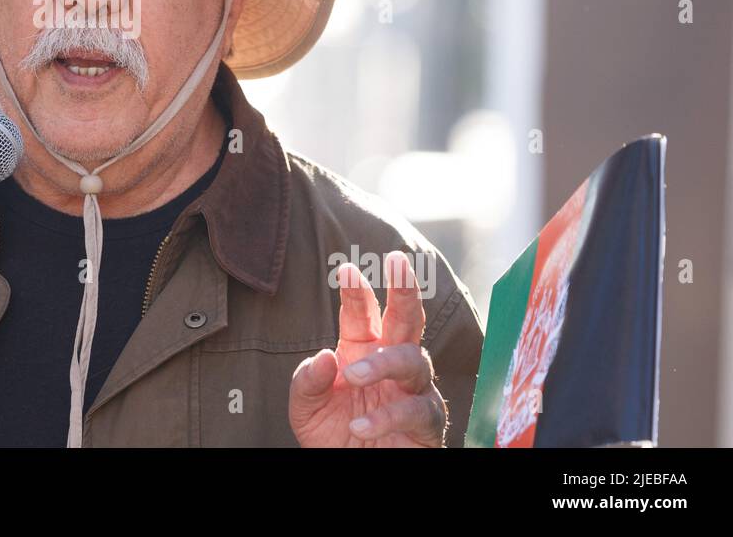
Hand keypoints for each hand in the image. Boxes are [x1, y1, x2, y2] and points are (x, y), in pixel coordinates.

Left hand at [289, 251, 446, 446]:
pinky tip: (360, 424)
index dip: (355, 290)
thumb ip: (308, 382)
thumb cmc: (331, 434)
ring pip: (413, 359)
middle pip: (406, 318)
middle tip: (397, 260)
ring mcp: (413, 389)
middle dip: (404, 288)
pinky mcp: (426, 421)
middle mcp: (392, 363)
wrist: (347, 471)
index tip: (345, 267)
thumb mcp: (305, 409)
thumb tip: (326, 356)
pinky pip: (415, 409)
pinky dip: (387, 416)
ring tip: (353, 376)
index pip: (361, 314)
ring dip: (383, 363)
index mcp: (361, 350)